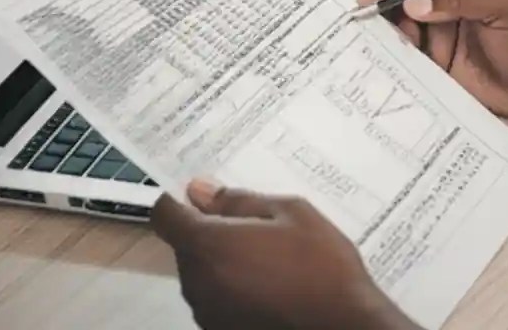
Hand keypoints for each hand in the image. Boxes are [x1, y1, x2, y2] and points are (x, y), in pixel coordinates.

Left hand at [151, 180, 417, 329]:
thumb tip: (199, 191)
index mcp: (207, 245)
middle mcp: (196, 281)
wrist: (343, 326)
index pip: (164, 215)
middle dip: (211, 232)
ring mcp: (206, 311)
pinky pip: (216, 297)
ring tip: (270, 260)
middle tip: (258, 229)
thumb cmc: (320, 265)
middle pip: (185, 245)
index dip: (179, 201)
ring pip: (201, 272)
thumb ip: (239, 200)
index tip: (206, 199)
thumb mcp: (291, 213)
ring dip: (223, 261)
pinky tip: (269, 286)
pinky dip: (232, 287)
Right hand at [357, 0, 507, 119]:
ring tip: (379, 54)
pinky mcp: (440, 65)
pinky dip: (394, 64)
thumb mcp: (505, 8)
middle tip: (365, 31)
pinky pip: (409, 61)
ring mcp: (441, 35)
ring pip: (399, 31)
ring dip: (385, 40)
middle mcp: (446, 4)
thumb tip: (415, 3)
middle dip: (379, 11)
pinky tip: (388, 71)